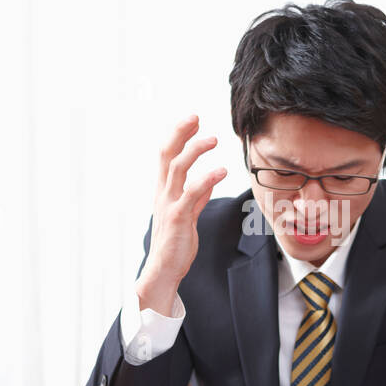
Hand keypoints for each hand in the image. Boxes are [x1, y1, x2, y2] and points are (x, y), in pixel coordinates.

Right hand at [134, 115, 226, 314]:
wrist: (165, 270)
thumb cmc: (176, 244)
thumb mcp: (188, 214)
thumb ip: (198, 196)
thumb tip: (210, 181)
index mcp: (164, 190)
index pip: (167, 155)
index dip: (178, 135)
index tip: (192, 119)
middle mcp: (163, 193)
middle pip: (167, 155)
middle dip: (179, 133)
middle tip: (195, 116)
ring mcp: (168, 204)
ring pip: (177, 169)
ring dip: (194, 150)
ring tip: (213, 138)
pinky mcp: (178, 218)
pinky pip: (191, 193)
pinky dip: (206, 179)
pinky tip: (222, 170)